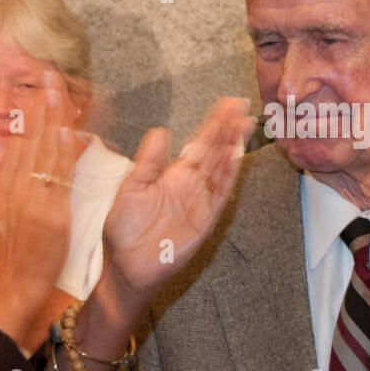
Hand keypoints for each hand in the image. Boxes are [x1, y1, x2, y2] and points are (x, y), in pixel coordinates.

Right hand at [0, 69, 77, 350]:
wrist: (11, 283)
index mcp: (0, 184)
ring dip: (54, 118)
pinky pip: (61, 175)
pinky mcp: (51, 211)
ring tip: (60, 89)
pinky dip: (67, 151)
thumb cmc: (7, 252)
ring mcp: (32, 197)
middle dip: (38, 104)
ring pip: (44, 149)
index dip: (23, 111)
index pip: (12, 139)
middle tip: (48, 73)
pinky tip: (75, 131)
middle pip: (27, 136)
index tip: (33, 88)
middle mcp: (14, 186)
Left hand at [99, 97, 254, 310]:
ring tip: (244, 123)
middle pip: (215, 151)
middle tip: (241, 105)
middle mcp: (190, 184)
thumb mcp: (131, 189)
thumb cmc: (125, 231)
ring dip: (233, 146)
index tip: (225, 104)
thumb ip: (148, 162)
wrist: (127, 265)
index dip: (212, 123)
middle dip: (228, 128)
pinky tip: (236, 155)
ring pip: (222, 168)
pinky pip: (221, 193)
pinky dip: (230, 175)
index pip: (199, 143)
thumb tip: (161, 131)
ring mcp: (200, 200)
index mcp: (173, 174)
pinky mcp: (205, 218)